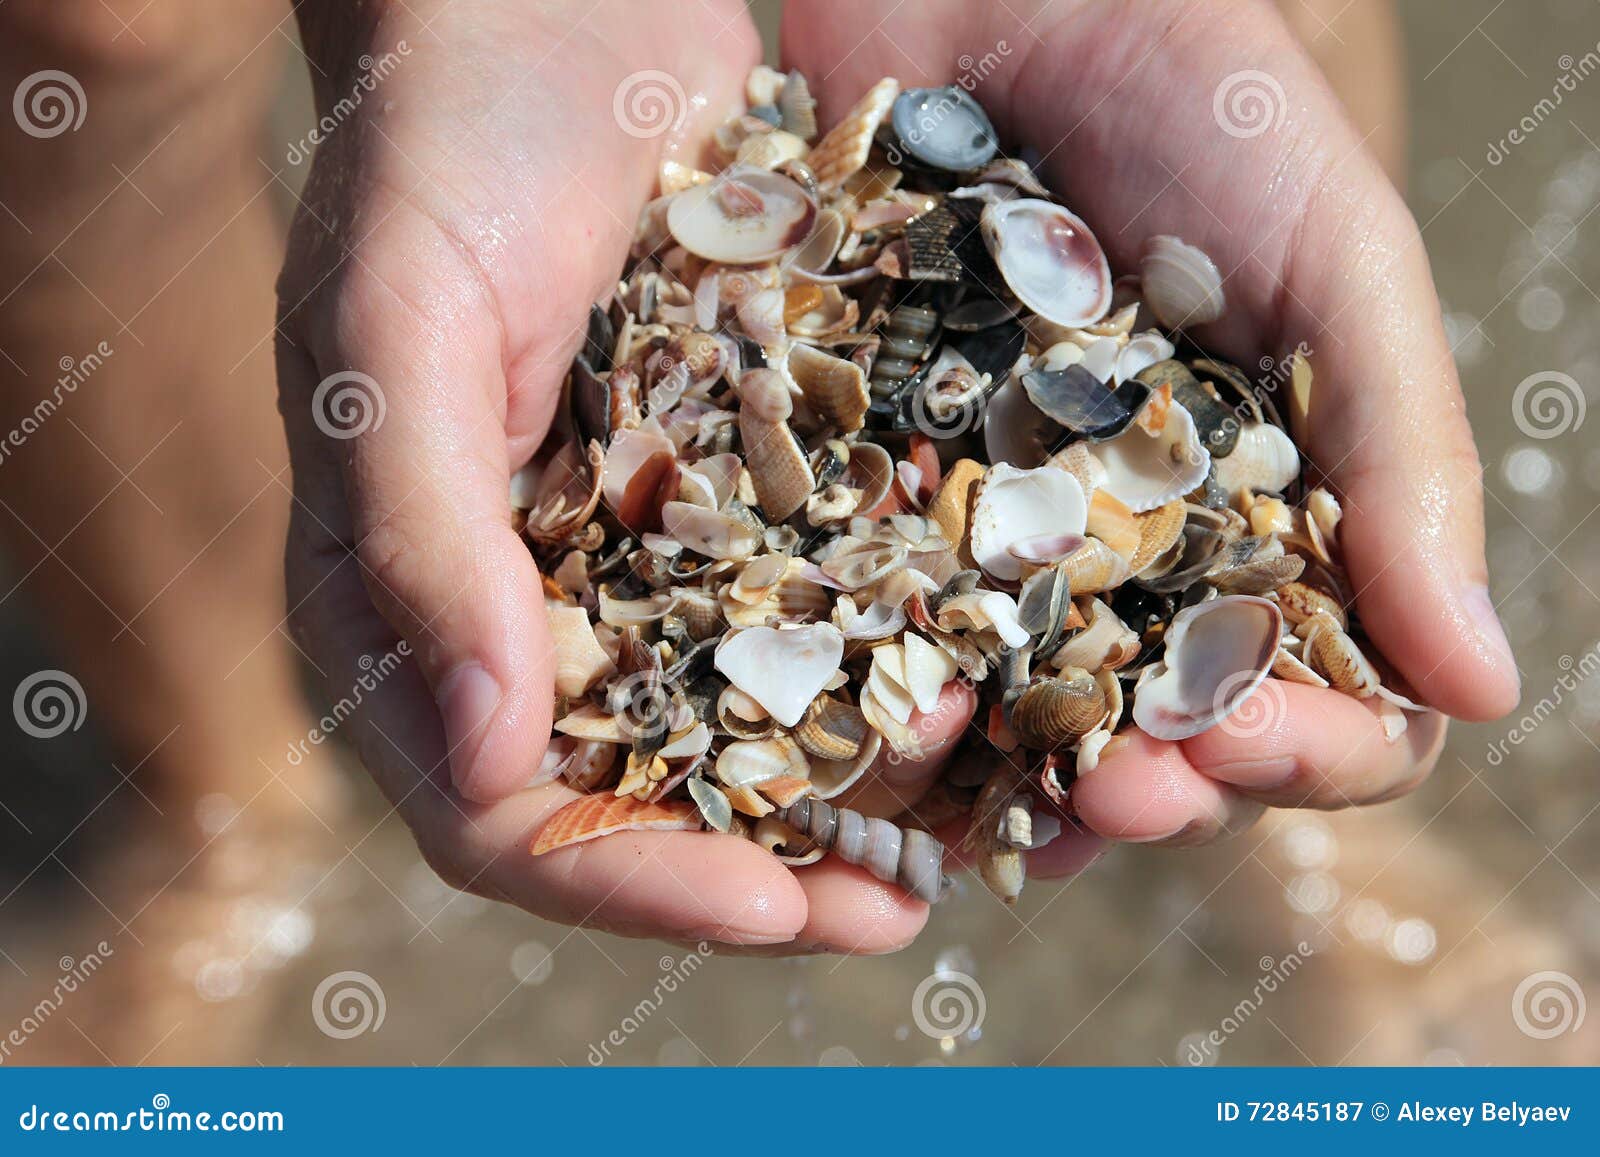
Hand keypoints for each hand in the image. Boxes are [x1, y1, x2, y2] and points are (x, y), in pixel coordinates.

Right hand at [276, 0, 990, 953]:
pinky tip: (986, 688)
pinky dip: (883, 659)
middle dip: (763, 868)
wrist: (543, 5)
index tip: (773, 911)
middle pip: (635, 797)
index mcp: (408, 602)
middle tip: (901, 909)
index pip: (495, 812)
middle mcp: (523, 604)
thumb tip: (482, 759)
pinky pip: (805, 602)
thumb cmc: (436, 146)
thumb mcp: (393, 329)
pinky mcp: (726, 482)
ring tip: (971, 835)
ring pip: (735, 723)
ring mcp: (631, 550)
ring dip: (846, 791)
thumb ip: (418, 541)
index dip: (628, 879)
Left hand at [784, 0, 1518, 849]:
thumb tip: (1483, 685)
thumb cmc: (1206, 97)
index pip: (1328, 694)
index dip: (1306, 747)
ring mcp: (1007, 529)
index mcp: (1278, 517)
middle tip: (1116, 796)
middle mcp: (1144, 550)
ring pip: (1023, 712)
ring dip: (1023, 778)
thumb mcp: (1335, 263)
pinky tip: (881, 744)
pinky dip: (889, 693)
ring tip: (1009, 803)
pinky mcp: (880, 487)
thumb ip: (1403, 459)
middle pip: (1168, 735)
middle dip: (1156, 785)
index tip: (1250, 737)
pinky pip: (881, 623)